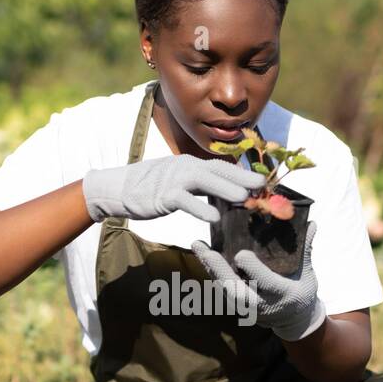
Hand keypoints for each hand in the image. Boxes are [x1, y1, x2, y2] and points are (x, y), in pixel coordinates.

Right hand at [82, 153, 265, 224]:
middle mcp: (185, 168)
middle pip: (218, 170)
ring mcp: (173, 180)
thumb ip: (200, 186)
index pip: (221, 166)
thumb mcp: (178, 182)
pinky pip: (184, 200)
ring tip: (245, 199)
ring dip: (226, 188)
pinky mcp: (162, 195)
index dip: (242, 173)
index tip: (263, 181)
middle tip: (263, 187)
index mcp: (190, 164)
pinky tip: (214, 217)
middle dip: (242, 179)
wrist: (118, 188)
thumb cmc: (151, 187)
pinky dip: (200, 207)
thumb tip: (224, 192)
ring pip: (204, 180)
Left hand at [191, 220, 327, 340]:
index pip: (264, 283)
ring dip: (210, 268)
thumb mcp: (308, 274)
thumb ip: (306, 250)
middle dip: (219, 270)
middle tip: (206, 249)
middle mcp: (262, 304)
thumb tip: (312, 223)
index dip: (252, 270)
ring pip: (224, 290)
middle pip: (235, 290)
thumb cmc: (302, 292)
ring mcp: (247, 308)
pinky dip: (211, 272)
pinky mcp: (237, 307)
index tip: (241, 254)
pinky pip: (221, 289)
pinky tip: (203, 254)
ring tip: (198, 245)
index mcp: (282, 295)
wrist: (294, 321)